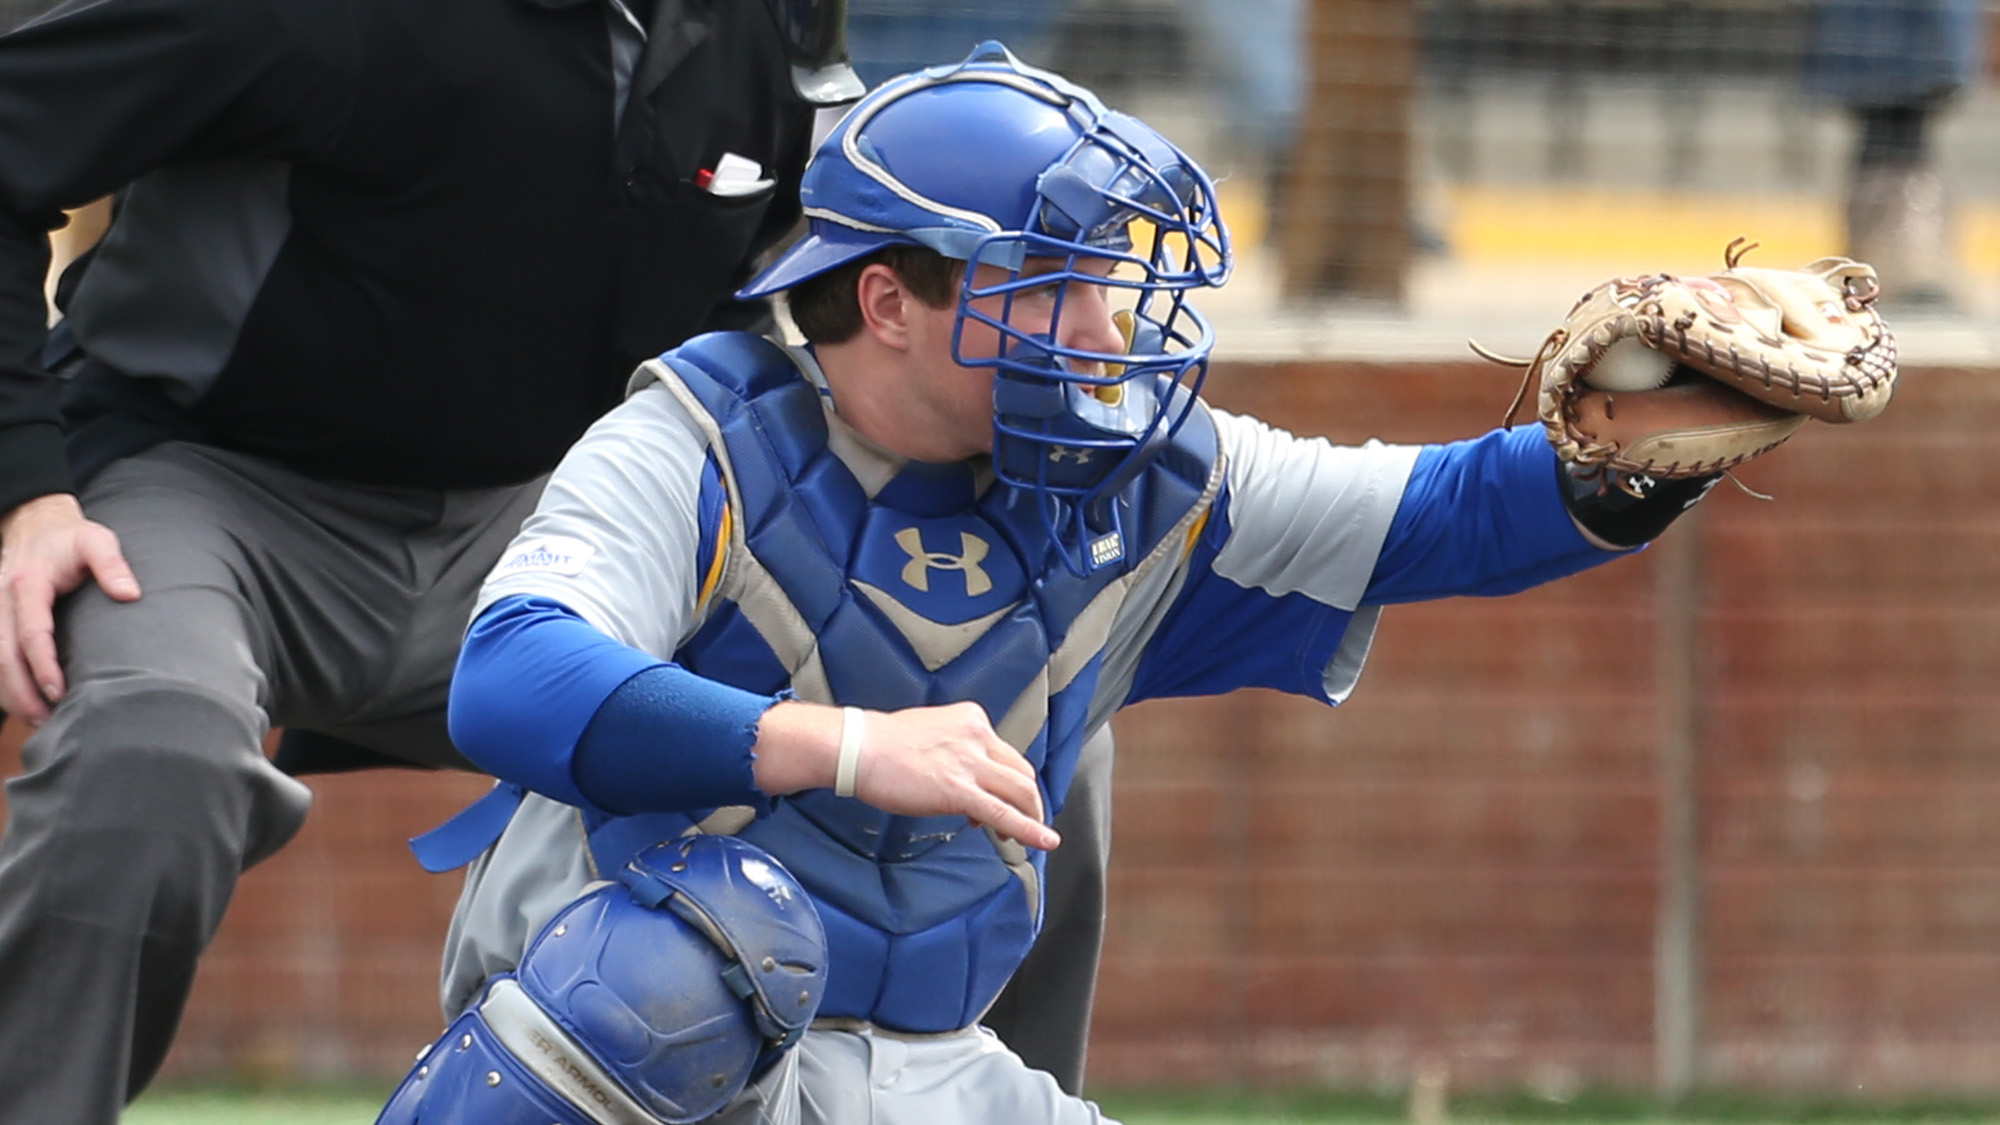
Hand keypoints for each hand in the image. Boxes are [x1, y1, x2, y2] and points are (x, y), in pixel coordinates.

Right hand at [0, 494, 140, 722]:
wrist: (35, 525)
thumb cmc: (71, 538)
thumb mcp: (96, 540)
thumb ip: (112, 564)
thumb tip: (129, 594)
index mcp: (28, 582)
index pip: (31, 631)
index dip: (43, 665)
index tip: (59, 691)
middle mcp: (1, 597)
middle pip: (2, 653)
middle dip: (20, 691)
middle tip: (46, 720)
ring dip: (9, 693)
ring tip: (37, 720)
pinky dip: (3, 682)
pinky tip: (24, 703)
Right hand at [755, 700, 1059, 850]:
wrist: (858, 748)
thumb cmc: (882, 743)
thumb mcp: (929, 731)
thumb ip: (952, 748)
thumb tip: (958, 777)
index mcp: (972, 720)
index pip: (1006, 754)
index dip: (1007, 781)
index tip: (997, 799)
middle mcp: (978, 737)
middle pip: (1021, 773)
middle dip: (1027, 801)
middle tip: (1021, 822)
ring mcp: (970, 763)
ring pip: (1020, 792)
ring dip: (1030, 817)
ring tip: (1026, 839)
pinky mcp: (959, 791)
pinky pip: (1004, 813)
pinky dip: (1030, 830)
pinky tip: (1045, 842)